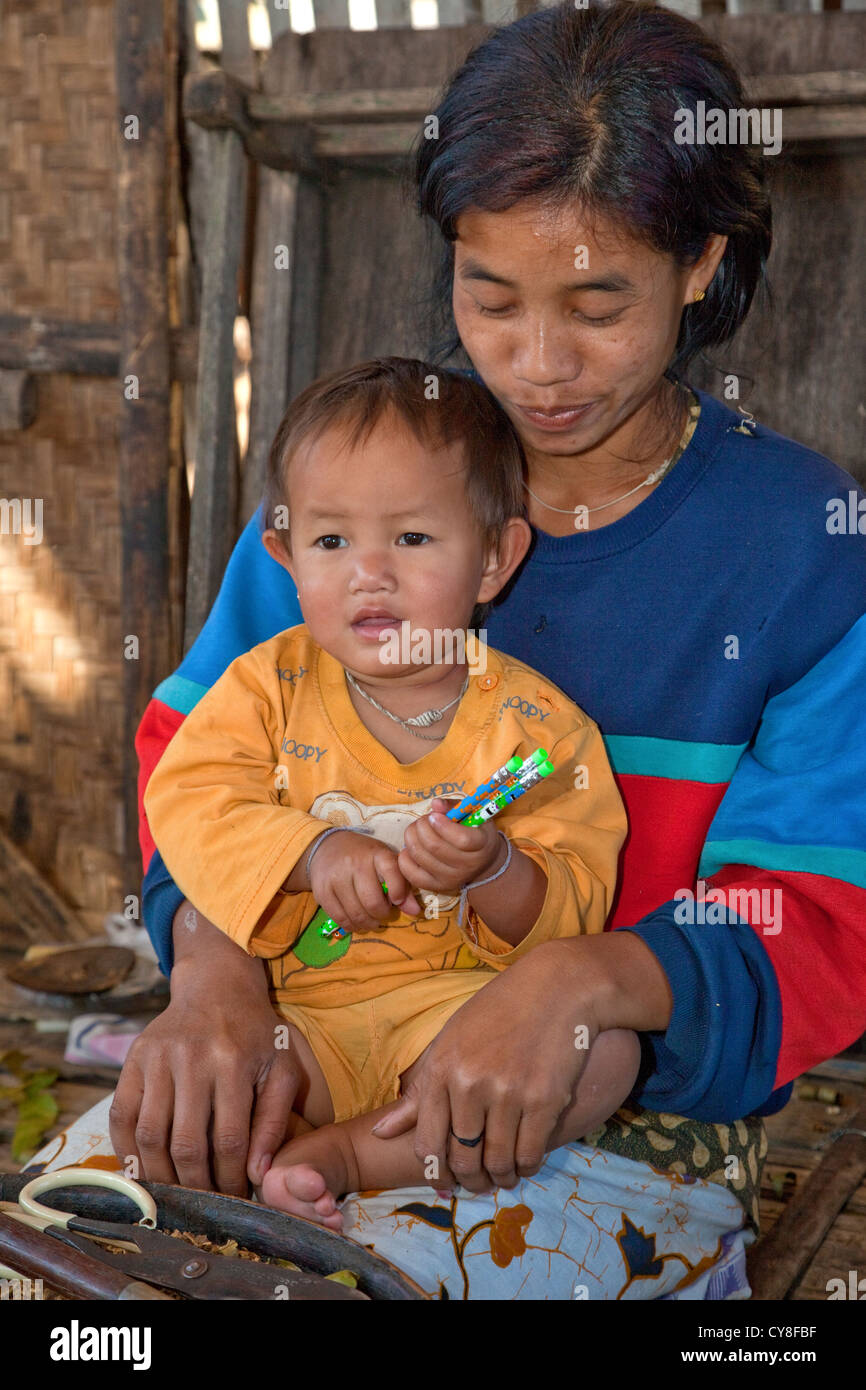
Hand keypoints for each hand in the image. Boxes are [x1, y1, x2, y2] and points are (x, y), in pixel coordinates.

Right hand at [110, 927, 302, 1194]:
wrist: (217, 987)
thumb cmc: (257, 1035)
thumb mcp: (281, 1069)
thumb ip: (273, 1120)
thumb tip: (257, 1174)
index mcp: (233, 1062)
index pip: (229, 1140)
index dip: (230, 1179)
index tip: (235, 1200)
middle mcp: (191, 1059)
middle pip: (186, 1144)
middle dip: (196, 1186)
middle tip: (204, 1207)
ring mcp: (157, 1058)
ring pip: (150, 1136)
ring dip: (161, 1176)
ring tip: (176, 1196)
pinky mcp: (133, 1059)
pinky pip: (121, 1116)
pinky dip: (126, 1151)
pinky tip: (142, 1171)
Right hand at [308, 829, 421, 932]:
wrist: (326, 847)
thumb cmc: (363, 857)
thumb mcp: (385, 862)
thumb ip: (402, 885)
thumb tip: (415, 911)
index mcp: (376, 853)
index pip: (392, 873)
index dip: (399, 892)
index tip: (396, 900)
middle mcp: (355, 863)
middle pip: (372, 902)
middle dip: (382, 915)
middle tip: (383, 914)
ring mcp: (336, 877)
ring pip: (356, 913)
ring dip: (368, 923)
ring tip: (371, 921)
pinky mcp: (322, 890)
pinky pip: (339, 917)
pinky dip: (351, 925)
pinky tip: (356, 922)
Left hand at [371, 939, 598, 1192]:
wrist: (557, 986)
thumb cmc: (498, 1011)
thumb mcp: (450, 1041)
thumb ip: (419, 1091)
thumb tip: (379, 1132)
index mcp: (441, 1069)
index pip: (426, 1144)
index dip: (436, 1172)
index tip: (447, 1180)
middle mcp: (469, 1083)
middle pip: (462, 1158)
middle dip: (470, 1180)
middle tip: (480, 1183)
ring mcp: (507, 1093)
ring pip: (498, 1161)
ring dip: (501, 1177)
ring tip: (504, 1176)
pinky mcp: (544, 1099)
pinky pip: (530, 1153)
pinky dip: (527, 1166)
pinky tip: (527, 1162)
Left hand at [398, 798, 504, 894]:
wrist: (482, 862)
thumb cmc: (475, 831)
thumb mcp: (472, 814)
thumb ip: (454, 806)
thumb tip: (435, 804)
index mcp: (482, 845)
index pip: (462, 839)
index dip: (443, 825)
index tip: (434, 815)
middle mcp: (468, 866)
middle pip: (435, 846)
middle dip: (422, 826)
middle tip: (424, 819)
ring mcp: (451, 879)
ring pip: (420, 856)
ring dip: (412, 836)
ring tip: (417, 829)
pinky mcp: (435, 886)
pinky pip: (411, 872)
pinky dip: (405, 857)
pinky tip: (411, 846)